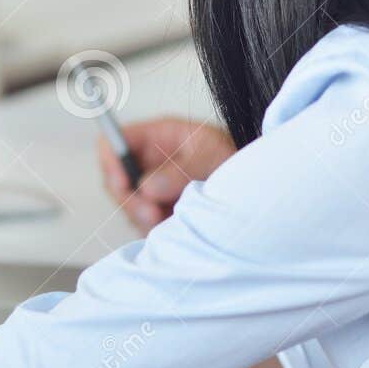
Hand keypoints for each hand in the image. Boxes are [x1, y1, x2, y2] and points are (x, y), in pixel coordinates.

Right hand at [99, 116, 236, 232]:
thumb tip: (147, 186)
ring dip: (146, 219)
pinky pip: (143, 225)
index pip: (113, 142)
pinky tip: (178, 225)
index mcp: (156, 137)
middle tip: (154, 214)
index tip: (124, 184)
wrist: (257, 187)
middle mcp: (149, 162)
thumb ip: (180, 168)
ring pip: (129, 207)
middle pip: (115, 181)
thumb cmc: (237, 157)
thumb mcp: (211, 154)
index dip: (111, 161)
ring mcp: (152, 188)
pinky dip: (156, 230)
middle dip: (131, 201)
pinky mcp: (159, 211)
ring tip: (175, 218)